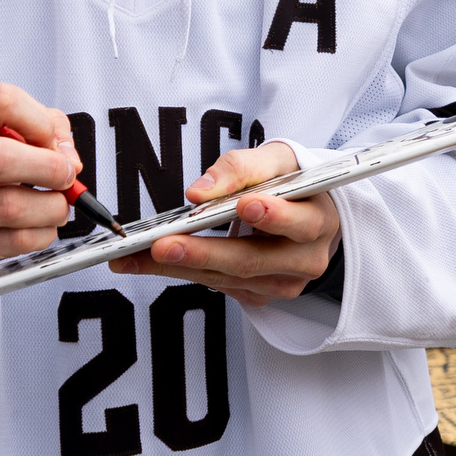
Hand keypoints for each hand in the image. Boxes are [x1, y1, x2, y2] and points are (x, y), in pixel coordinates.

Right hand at [0, 84, 78, 282]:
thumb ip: (39, 129)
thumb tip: (67, 157)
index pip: (0, 101)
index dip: (39, 122)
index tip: (52, 142)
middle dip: (49, 167)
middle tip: (66, 176)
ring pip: (11, 206)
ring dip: (52, 207)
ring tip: (56, 206)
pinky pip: (14, 241)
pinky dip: (43, 234)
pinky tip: (39, 227)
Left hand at [111, 140, 337, 306]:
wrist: (306, 213)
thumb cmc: (291, 182)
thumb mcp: (275, 160)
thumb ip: (241, 168)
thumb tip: (199, 192)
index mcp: (319, 218)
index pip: (298, 221)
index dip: (272, 215)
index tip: (243, 205)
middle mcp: (306, 258)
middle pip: (252, 260)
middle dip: (204, 252)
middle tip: (164, 245)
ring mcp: (283, 282)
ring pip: (227, 277)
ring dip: (179, 266)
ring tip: (136, 256)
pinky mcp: (261, 295)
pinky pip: (218, 284)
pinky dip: (182, 272)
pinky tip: (151, 262)